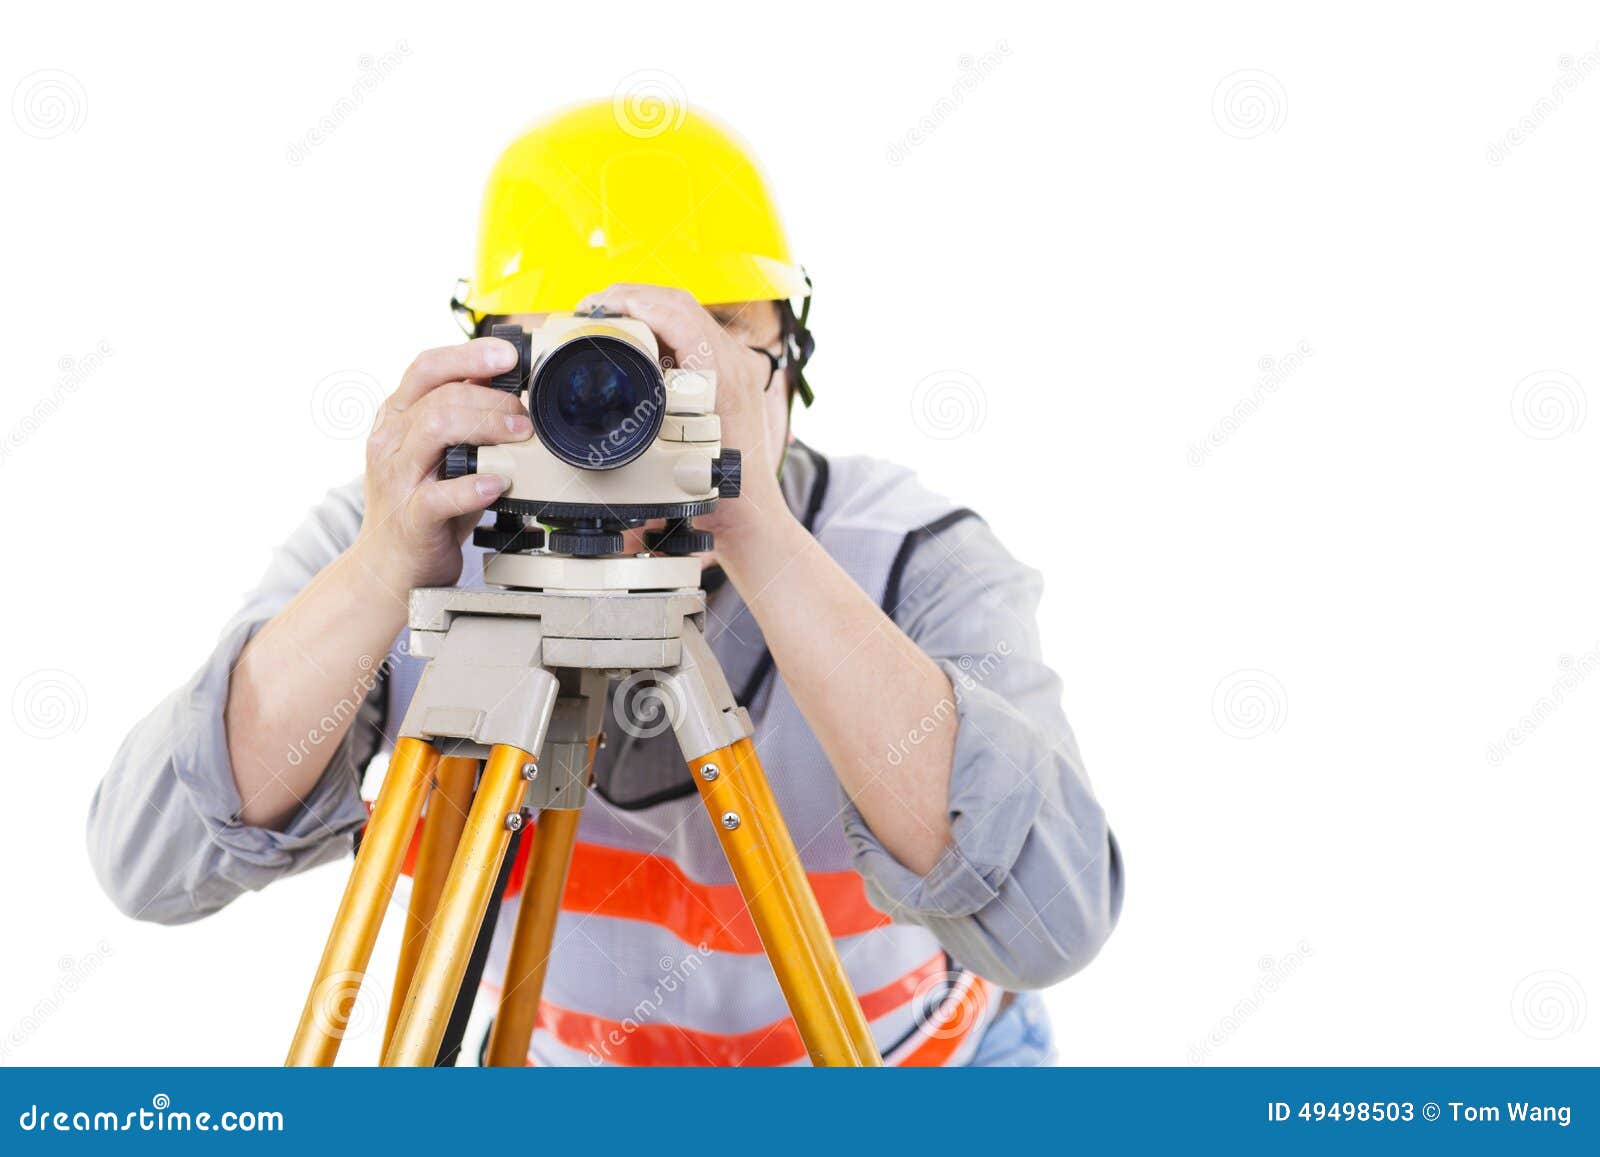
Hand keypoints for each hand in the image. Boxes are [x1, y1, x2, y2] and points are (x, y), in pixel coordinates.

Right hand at [353, 337, 531, 589]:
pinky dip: (473, 486)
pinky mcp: (410, 518)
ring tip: (519, 438)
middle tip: (525, 417)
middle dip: (492, 400)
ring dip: (486, 427)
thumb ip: (463, 417)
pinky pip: (439, 495)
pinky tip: (498, 484)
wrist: (388, 566)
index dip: (468, 355)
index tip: (508, 357)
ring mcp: (397, 479)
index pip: (427, 368)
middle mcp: (390, 441)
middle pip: (441, 397)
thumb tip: (505, 382)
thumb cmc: (423, 504)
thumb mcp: (439, 453)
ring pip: (435, 430)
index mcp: (397, 417)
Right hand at [575, 284, 787, 536]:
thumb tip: (611, 384)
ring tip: (608, 313)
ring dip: (644, 307)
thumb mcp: (669, 451)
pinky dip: (659, 324)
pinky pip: (693, 330)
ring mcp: (736, 364)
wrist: (748, 510)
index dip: (631, 300)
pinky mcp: (731, 371)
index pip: (675, 312)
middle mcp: (734, 361)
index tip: (597, 304)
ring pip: (686, 313)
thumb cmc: (715, 490)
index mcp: (722, 372)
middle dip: (631, 296)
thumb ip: (643, 413)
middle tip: (593, 305)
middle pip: (678, 303)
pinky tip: (635, 334)